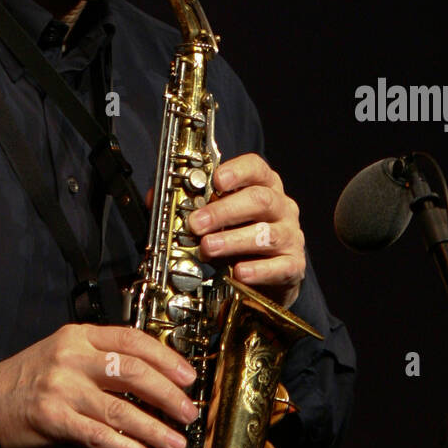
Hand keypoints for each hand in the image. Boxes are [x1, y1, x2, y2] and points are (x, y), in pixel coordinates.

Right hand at [0, 324, 198, 447]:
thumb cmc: (33, 377)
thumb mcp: (67, 352)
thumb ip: (103, 356)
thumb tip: (153, 377)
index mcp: (80, 336)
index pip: (131, 339)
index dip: (165, 357)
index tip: (187, 376)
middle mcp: (73, 358)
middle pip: (132, 371)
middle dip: (167, 394)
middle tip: (188, 412)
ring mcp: (63, 389)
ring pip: (120, 407)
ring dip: (153, 428)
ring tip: (174, 442)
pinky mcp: (54, 419)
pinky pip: (99, 435)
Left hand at [186, 152, 305, 308]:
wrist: (265, 280)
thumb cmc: (238, 239)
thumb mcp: (216, 218)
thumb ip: (189, 205)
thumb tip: (154, 197)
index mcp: (263, 186)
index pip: (256, 168)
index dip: (236, 171)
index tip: (215, 180)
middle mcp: (281, 207)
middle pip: (259, 200)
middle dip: (224, 211)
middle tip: (197, 223)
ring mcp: (291, 236)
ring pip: (268, 234)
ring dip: (234, 240)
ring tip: (208, 248)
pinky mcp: (294, 266)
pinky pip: (280, 267)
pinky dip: (258, 270)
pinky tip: (239, 272)